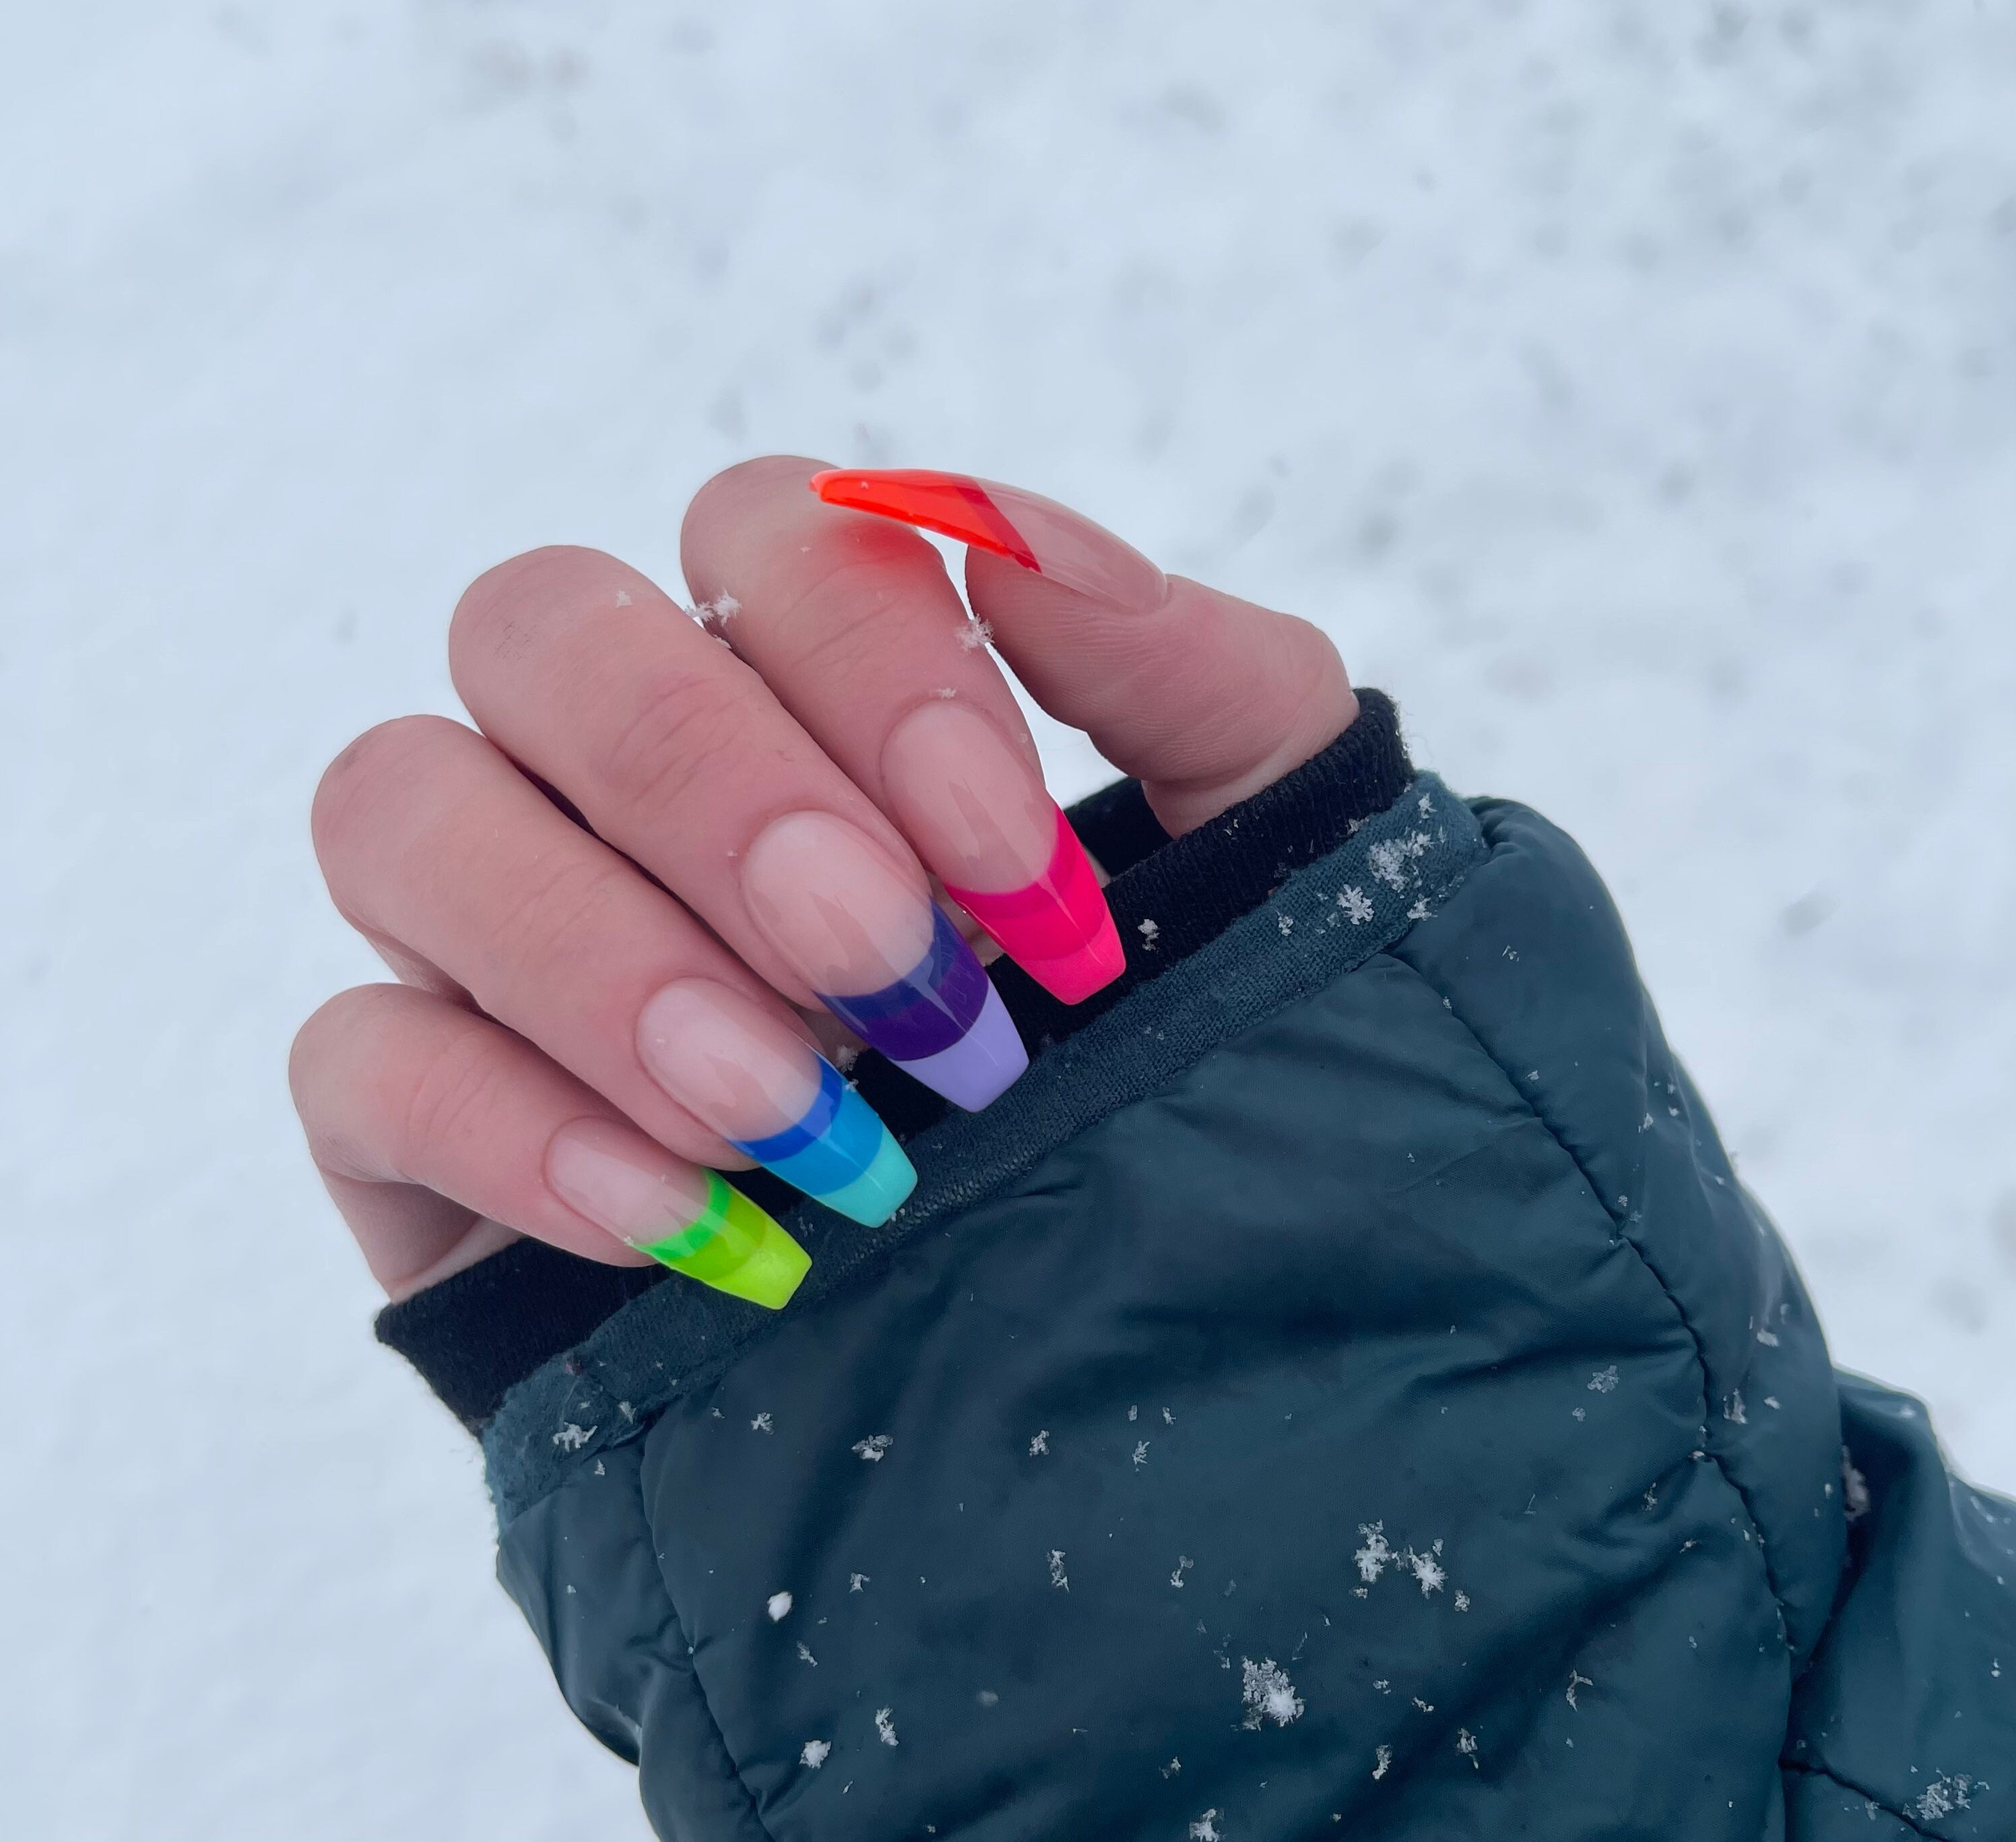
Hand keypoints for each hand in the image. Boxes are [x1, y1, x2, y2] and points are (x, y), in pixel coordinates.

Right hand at [290, 458, 1353, 1303]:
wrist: (1104, 1338)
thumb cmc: (1172, 1061)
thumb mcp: (1256, 866)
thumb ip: (1193, 679)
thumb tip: (1023, 539)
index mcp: (809, 676)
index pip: (761, 534)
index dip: (871, 664)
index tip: (1008, 862)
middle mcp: (622, 769)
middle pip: (540, 630)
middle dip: (718, 791)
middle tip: (889, 973)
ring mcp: (495, 926)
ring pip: (397, 809)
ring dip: (598, 953)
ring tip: (790, 1113)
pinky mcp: (415, 1110)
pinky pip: (357, 1054)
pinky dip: (512, 1126)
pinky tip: (681, 1223)